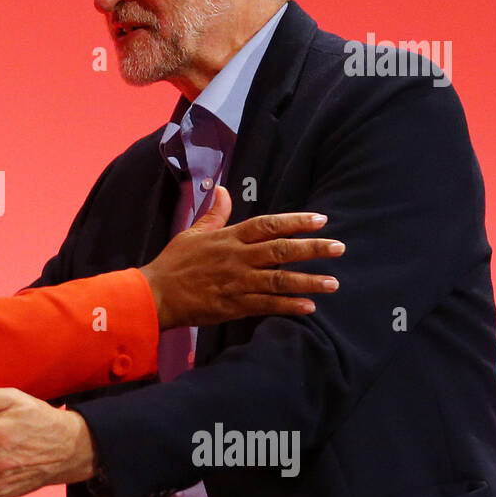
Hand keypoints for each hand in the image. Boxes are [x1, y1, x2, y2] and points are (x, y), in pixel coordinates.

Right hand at [141, 184, 343, 328]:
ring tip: (332, 283)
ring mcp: (237, 282)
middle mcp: (237, 257)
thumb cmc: (175, 262)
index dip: (295, 221)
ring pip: (279, 279)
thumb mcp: (192, 232)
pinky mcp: (234, 305)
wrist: (156, 294)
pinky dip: (288, 305)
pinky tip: (308, 307)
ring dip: (308, 281)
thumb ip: (214, 214)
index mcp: (229, 238)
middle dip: (311, 248)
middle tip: (338, 248)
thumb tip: (221, 189)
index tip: (320, 220)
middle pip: (280, 250)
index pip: (267, 225)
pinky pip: (267, 304)